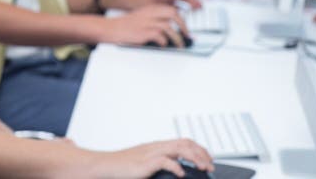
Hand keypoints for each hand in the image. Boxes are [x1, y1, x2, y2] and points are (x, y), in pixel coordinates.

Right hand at [93, 138, 213, 178]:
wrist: (105, 166)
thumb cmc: (122, 166)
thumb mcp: (145, 163)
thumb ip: (160, 163)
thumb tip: (177, 169)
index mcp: (157, 146)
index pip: (183, 141)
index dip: (199, 149)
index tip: (208, 159)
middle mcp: (156, 147)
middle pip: (185, 143)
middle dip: (201, 153)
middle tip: (210, 165)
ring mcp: (151, 153)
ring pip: (179, 148)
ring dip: (195, 158)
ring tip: (203, 168)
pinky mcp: (145, 162)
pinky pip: (165, 160)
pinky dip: (176, 167)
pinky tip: (181, 174)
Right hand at [101, 5, 189, 47]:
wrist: (113, 28)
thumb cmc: (127, 26)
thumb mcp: (142, 17)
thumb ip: (156, 20)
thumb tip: (172, 30)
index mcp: (151, 8)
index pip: (172, 9)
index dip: (182, 19)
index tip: (186, 28)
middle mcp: (150, 13)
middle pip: (173, 14)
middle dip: (183, 25)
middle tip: (187, 35)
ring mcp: (148, 22)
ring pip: (169, 27)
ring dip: (177, 38)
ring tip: (179, 45)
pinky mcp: (144, 32)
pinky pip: (161, 37)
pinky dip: (164, 42)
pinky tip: (163, 45)